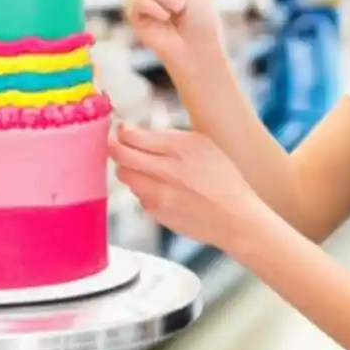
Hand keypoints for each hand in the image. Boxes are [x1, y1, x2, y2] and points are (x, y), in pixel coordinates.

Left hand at [108, 123, 267, 251]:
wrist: (235, 219)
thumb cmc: (223, 179)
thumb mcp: (204, 145)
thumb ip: (170, 137)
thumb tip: (137, 133)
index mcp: (180, 148)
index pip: (133, 136)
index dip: (122, 132)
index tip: (121, 131)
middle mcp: (166, 170)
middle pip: (121, 156)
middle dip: (114, 148)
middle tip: (115, 145)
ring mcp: (159, 194)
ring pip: (125, 176)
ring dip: (129, 169)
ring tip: (144, 167)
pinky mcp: (156, 212)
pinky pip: (138, 195)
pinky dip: (143, 189)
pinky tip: (161, 189)